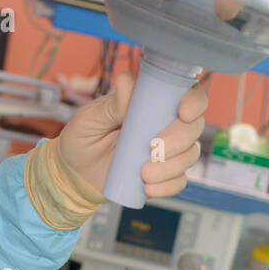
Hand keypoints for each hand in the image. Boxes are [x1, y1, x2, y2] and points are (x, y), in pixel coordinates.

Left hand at [56, 71, 207, 199]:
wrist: (74, 175)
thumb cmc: (82, 139)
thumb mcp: (91, 118)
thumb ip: (112, 104)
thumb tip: (128, 81)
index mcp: (151, 101)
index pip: (187, 93)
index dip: (194, 101)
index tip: (182, 112)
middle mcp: (165, 123)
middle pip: (194, 126)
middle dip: (179, 139)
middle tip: (152, 150)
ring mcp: (167, 151)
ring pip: (190, 154)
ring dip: (171, 166)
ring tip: (143, 174)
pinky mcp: (164, 175)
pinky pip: (179, 181)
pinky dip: (167, 186)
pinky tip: (147, 187)